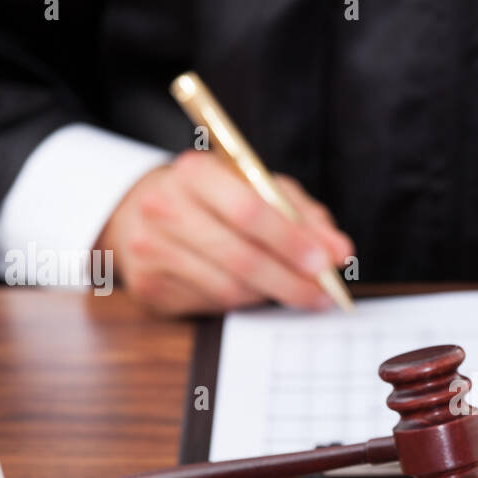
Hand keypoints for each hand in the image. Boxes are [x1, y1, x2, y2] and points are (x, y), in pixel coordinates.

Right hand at [95, 151, 354, 314]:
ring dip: (271, 296)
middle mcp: (165, 208)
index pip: (249, 209)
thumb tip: (339, 253)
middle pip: (240, 257)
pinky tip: (254, 292)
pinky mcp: (149, 287)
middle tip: (323, 294)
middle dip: (291, 281)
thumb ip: (302, 216)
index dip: (290, 240)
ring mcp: (151, 250)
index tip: (324, 263)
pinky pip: (212, 305)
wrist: (138, 215)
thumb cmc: (212, 200)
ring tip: (296, 292)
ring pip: (230, 288)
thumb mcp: (257, 189)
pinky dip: (244, 303)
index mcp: (195, 172)